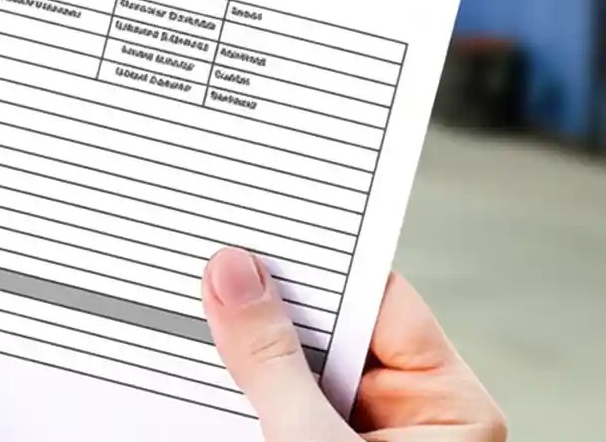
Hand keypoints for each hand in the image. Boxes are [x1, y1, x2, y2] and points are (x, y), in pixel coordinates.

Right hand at [202, 247, 505, 440]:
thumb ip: (271, 364)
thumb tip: (235, 277)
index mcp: (448, 406)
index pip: (382, 298)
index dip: (322, 261)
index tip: (262, 227)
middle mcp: (406, 415)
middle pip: (328, 330)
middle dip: (270, 307)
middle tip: (213, 276)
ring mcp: (354, 433)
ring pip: (291, 364)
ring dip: (245, 349)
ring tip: (201, 326)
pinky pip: (271, 399)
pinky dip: (236, 384)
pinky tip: (203, 367)